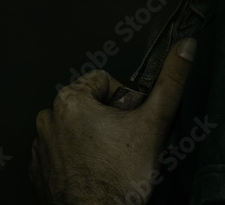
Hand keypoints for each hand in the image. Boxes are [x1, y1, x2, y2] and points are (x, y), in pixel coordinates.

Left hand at [29, 38, 195, 204]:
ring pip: (74, 129)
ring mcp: (40, 146)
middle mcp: (47, 118)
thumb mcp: (153, 125)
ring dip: (91, 138)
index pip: (103, 81)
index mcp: (70, 99)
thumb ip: (171, 82)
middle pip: (88, 105)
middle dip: (108, 120)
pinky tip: (92, 172)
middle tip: (124, 145)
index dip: (124, 100)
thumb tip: (186, 46)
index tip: (131, 121)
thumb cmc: (121, 178)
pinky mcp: (37, 170)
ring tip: (108, 161)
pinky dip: (75, 158)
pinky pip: (59, 153)